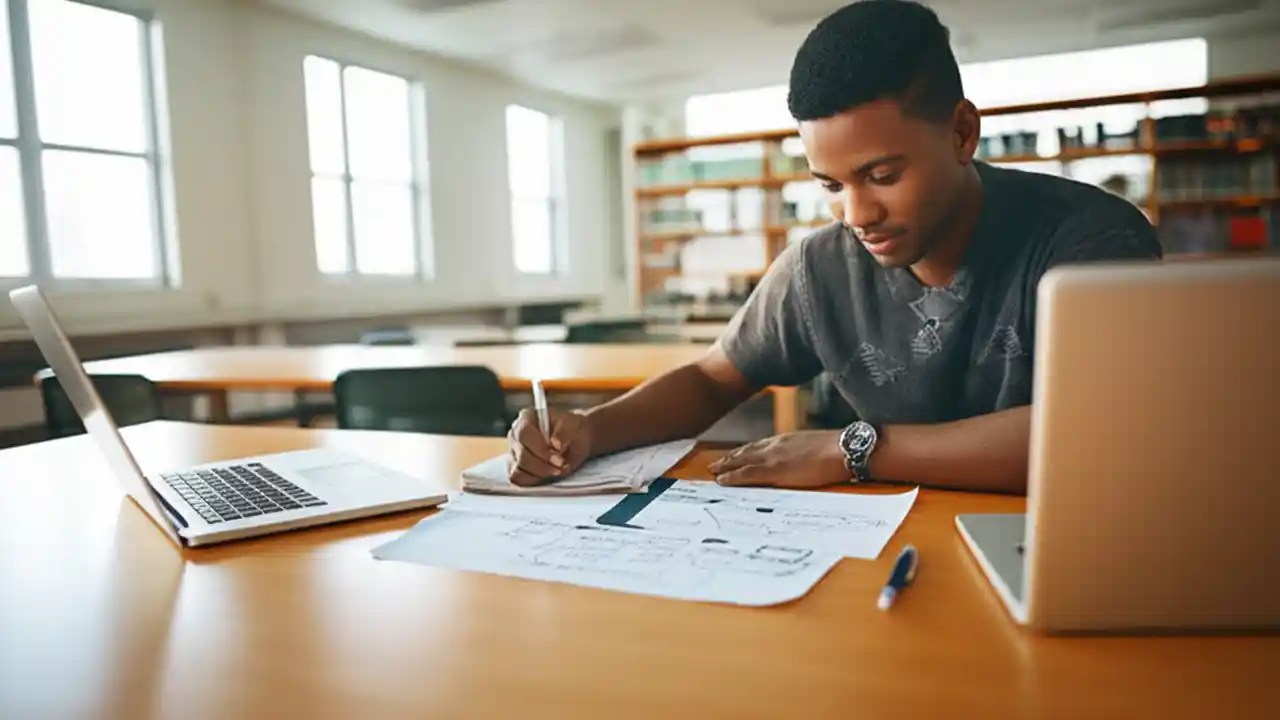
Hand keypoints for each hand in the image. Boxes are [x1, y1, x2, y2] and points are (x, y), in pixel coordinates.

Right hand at [507, 408, 593, 485]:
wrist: (575, 440)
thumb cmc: (572, 429)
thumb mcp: (574, 425)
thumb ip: (564, 433)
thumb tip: (555, 444)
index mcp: (527, 418)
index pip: (524, 433)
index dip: (539, 448)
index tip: (558, 457)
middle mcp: (516, 435)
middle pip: (521, 454)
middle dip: (543, 465)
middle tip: (562, 466)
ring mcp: (515, 452)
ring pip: (518, 469)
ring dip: (540, 474)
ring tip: (557, 470)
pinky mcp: (517, 468)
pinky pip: (518, 479)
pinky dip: (534, 480)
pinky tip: (548, 476)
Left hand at [708, 431, 849, 488]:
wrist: (843, 449)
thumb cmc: (837, 450)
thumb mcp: (816, 447)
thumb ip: (805, 452)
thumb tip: (804, 460)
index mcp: (787, 440)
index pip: (760, 445)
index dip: (746, 451)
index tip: (735, 455)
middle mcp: (775, 445)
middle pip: (747, 451)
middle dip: (730, 458)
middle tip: (715, 464)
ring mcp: (773, 457)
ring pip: (742, 460)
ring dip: (726, 465)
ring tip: (714, 471)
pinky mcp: (773, 470)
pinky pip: (746, 474)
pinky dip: (732, 477)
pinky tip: (722, 480)